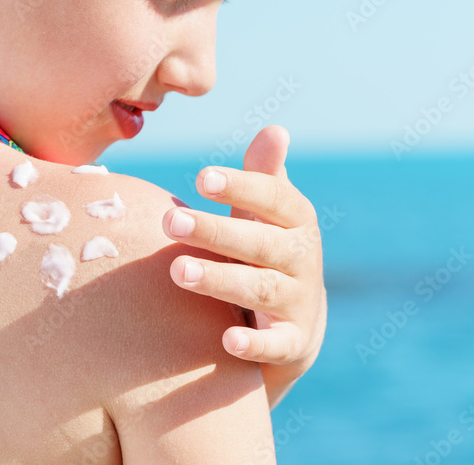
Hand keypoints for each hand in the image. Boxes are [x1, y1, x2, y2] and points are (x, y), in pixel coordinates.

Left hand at [163, 125, 326, 407]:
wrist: (298, 323)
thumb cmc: (266, 252)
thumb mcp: (267, 215)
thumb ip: (264, 175)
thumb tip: (276, 128)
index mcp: (296, 221)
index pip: (273, 199)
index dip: (241, 187)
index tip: (202, 177)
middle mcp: (302, 258)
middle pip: (261, 243)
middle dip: (216, 232)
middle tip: (170, 222)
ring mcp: (298, 301)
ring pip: (262, 289)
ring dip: (221, 280)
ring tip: (177, 272)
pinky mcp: (292, 342)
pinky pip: (276, 344)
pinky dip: (255, 343)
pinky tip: (228, 339)